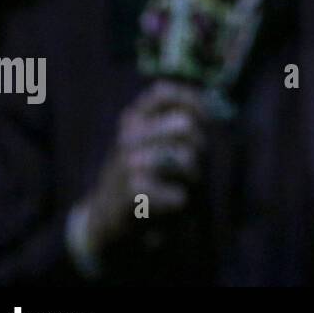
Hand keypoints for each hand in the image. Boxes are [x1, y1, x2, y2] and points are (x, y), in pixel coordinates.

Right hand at [78, 80, 208, 258]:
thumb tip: (209, 104)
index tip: (204, 118)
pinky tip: (169, 204)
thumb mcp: (149, 141)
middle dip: (199, 146)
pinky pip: (178, 193)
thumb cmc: (140, 176)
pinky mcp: (131, 192)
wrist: (104, 219)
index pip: (162, 93)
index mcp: (133, 119)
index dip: (191, 101)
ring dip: (193, 176)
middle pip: (184, 126)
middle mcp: (128, 137)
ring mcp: (128, 163)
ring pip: (184, 158)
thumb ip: (173, 121)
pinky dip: (180, 201)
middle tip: (193, 165)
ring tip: (181, 185)